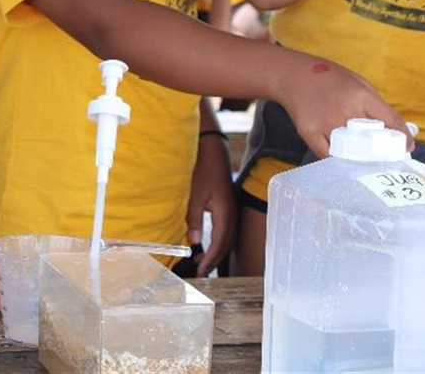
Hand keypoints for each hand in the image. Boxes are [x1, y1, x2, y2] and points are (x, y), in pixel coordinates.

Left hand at [186, 133, 236, 275]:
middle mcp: (232, 214)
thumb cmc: (203, 170)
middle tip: (200, 272)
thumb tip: (193, 242)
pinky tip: (206, 245)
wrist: (212, 151)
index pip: (219, 244)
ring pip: (227, 239)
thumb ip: (193, 219)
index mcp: (225, 213)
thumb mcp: (194, 195)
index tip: (199, 270)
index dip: (210, 260)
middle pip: (226, 245)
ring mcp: (231, 211)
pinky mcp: (228, 207)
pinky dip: (218, 242)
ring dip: (216, 252)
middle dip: (214, 261)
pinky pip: (226, 231)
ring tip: (201, 263)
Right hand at [276, 56, 410, 158]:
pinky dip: (336, 158)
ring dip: (360, 159)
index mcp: (361, 95)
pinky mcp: (309, 132)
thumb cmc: (330, 78)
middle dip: (382, 151)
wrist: (293, 75)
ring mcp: (326, 123)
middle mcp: (345, 110)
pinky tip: (341, 158)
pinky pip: (327, 154)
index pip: (390, 120)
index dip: (402, 137)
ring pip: (350, 152)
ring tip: (365, 161)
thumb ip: (376, 104)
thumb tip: (395, 129)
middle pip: (372, 141)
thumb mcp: (359, 82)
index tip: (408, 147)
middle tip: (387, 157)